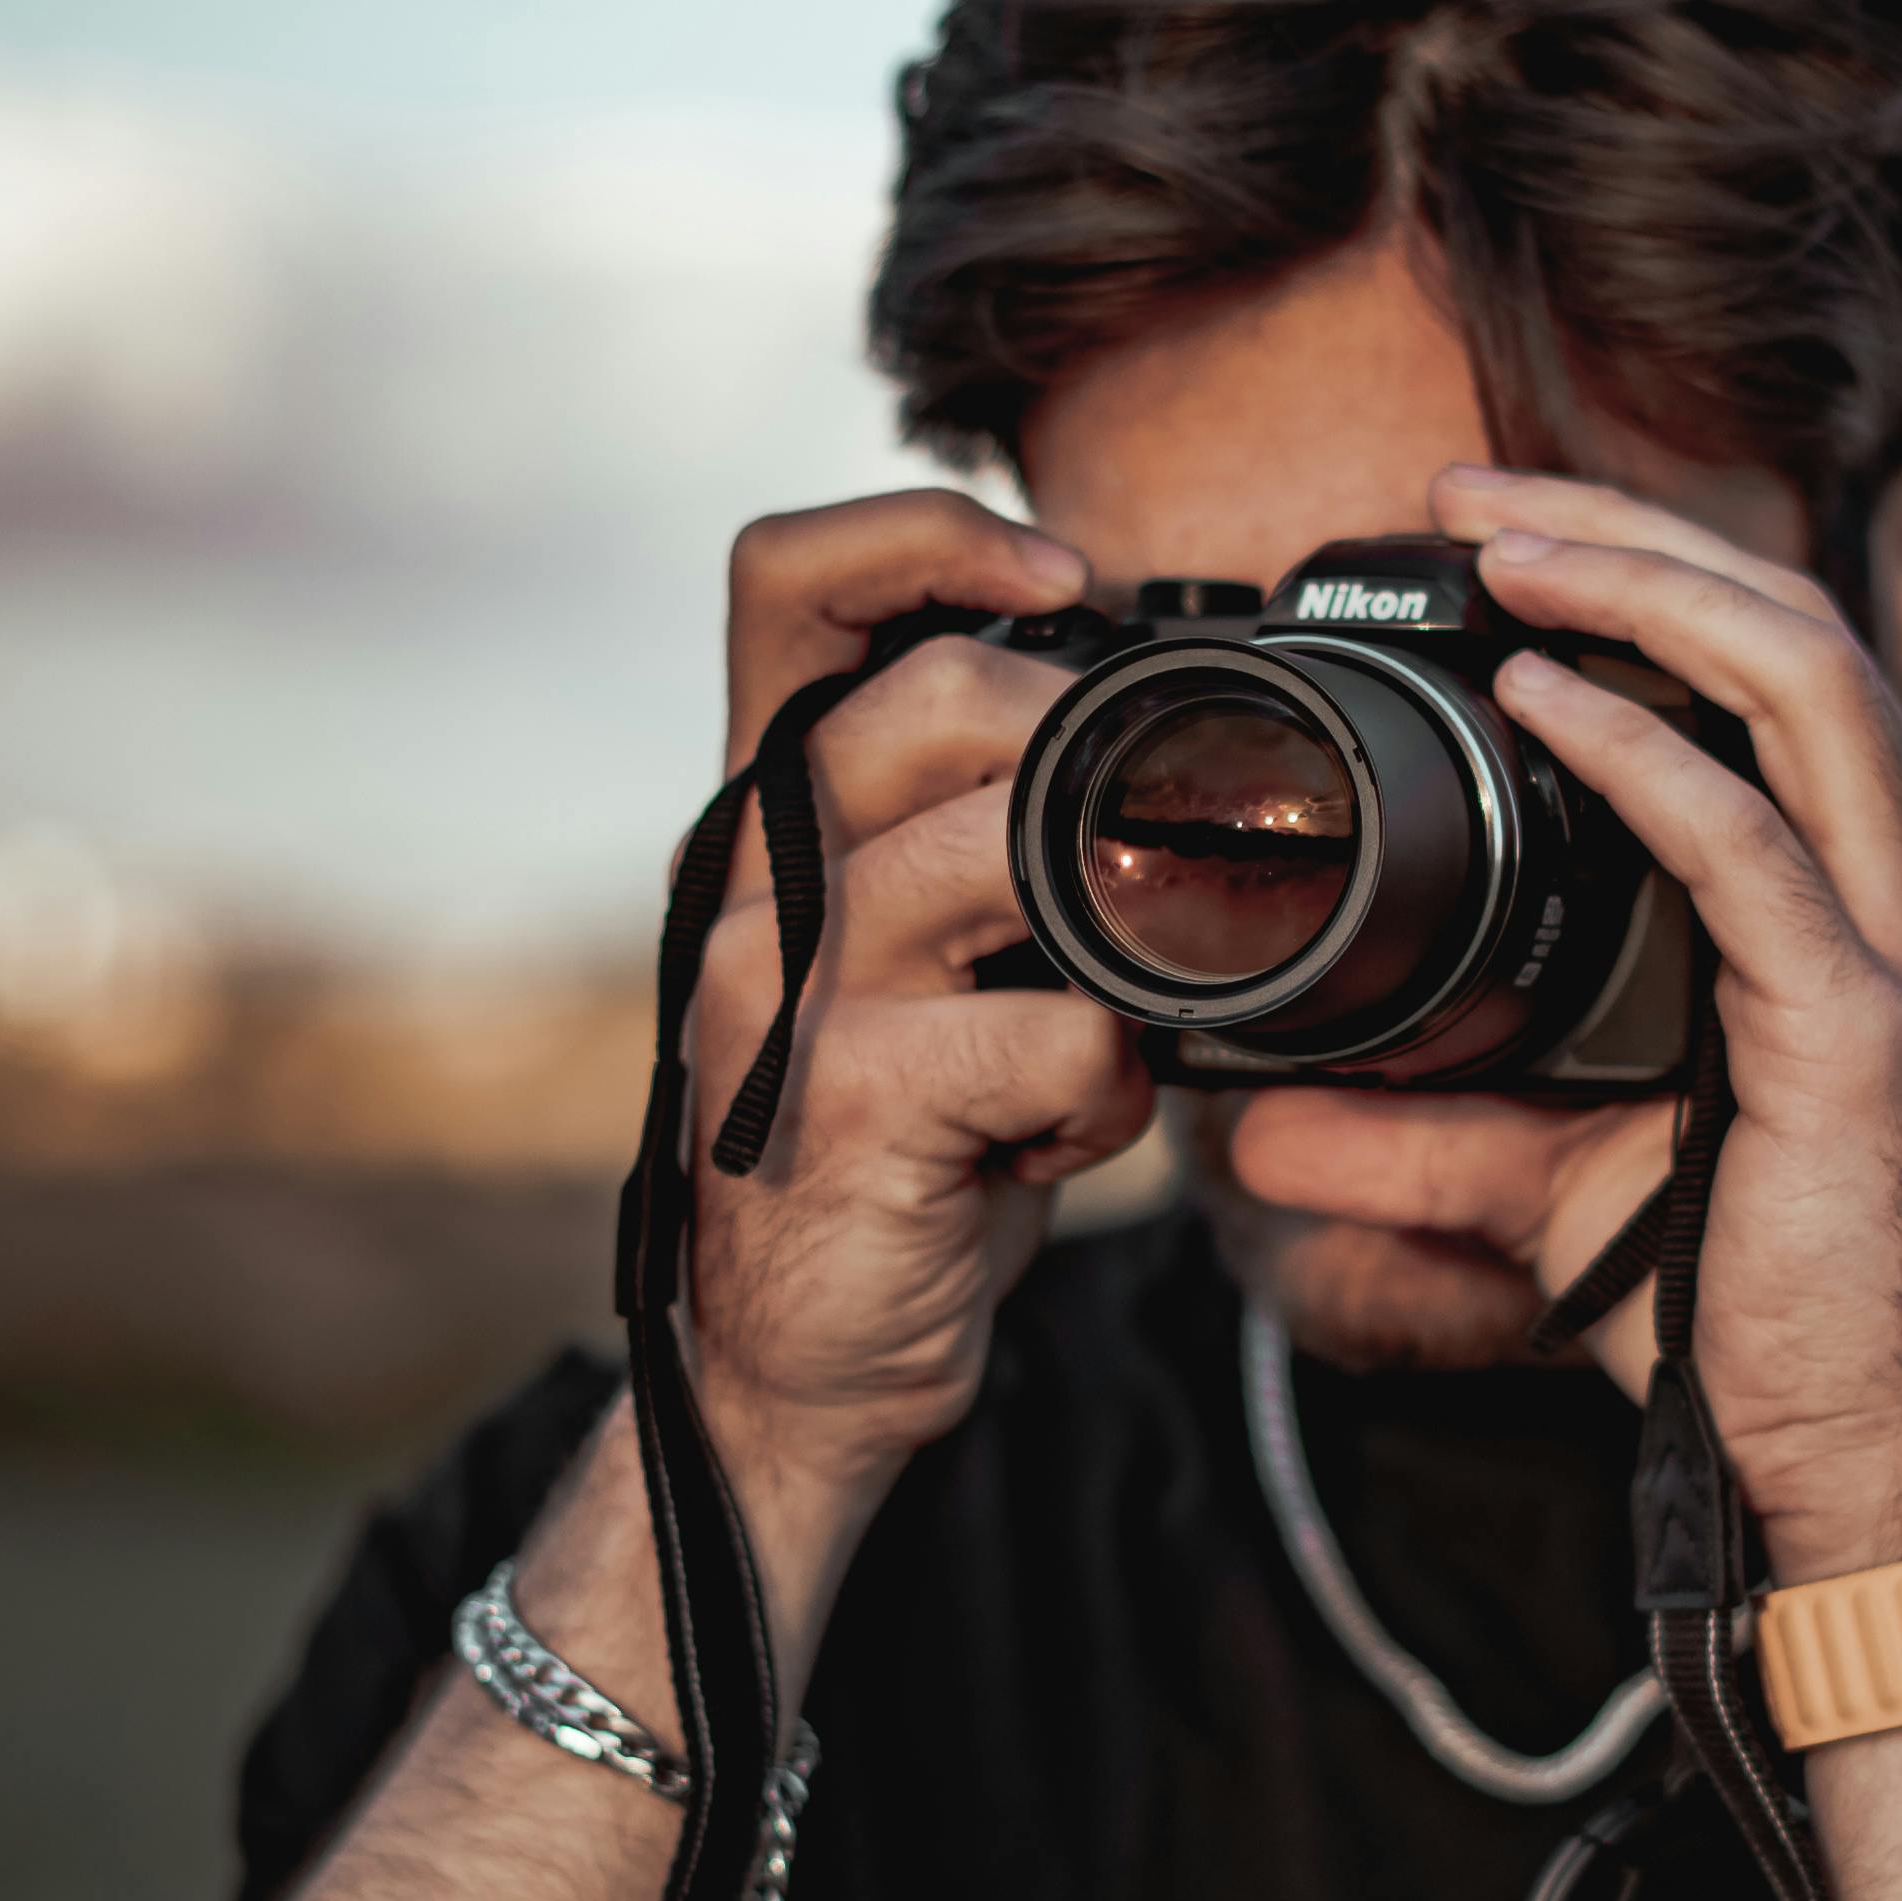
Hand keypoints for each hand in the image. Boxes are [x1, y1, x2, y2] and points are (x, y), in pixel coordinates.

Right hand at [679, 491, 1150, 1604]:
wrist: (809, 1362)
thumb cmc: (900, 1141)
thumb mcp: (924, 957)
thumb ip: (981, 837)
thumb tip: (1150, 733)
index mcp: (769, 818)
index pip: (785, 583)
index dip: (925, 538)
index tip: (1063, 580)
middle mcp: (751, 881)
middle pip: (916, 698)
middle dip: (1071, 741)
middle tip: (1137, 834)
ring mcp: (784, 991)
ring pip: (993, 849)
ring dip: (1114, 920)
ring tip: (1125, 997)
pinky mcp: (847, 1106)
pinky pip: (1054, 1038)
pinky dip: (1115, 1085)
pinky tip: (1080, 1128)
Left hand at [1432, 467, 1901, 1583]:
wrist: (1865, 1469)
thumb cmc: (1751, 1319)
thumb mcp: (1559, 1189)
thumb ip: (1417, 1130)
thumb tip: (1247, 1115)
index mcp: (1887, 895)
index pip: (1786, 669)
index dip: (1654, 571)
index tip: (1496, 536)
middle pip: (1801, 627)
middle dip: (1637, 530)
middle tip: (1471, 492)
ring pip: (1803, 682)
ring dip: (1643, 585)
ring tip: (1502, 541)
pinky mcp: (1863, 1031)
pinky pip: (1750, 843)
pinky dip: (1641, 748)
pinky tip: (1542, 694)